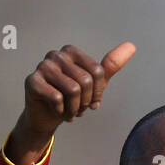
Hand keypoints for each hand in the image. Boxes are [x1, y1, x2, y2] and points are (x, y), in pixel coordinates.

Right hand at [6, 41, 135, 164]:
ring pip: (72, 90)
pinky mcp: (32, 82)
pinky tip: (56, 111)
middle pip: (85, 81)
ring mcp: (42, 67)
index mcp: (70, 51)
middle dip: (85, 102)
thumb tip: (131, 46)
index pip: (97, 72)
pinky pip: (57, 98)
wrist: (46, 119)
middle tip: (77, 108)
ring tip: (68, 110)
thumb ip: (110, 66)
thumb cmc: (71, 99)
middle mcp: (55, 55)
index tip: (90, 102)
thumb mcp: (94, 84)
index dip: (97, 93)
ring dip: (74, 108)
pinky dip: (61, 111)